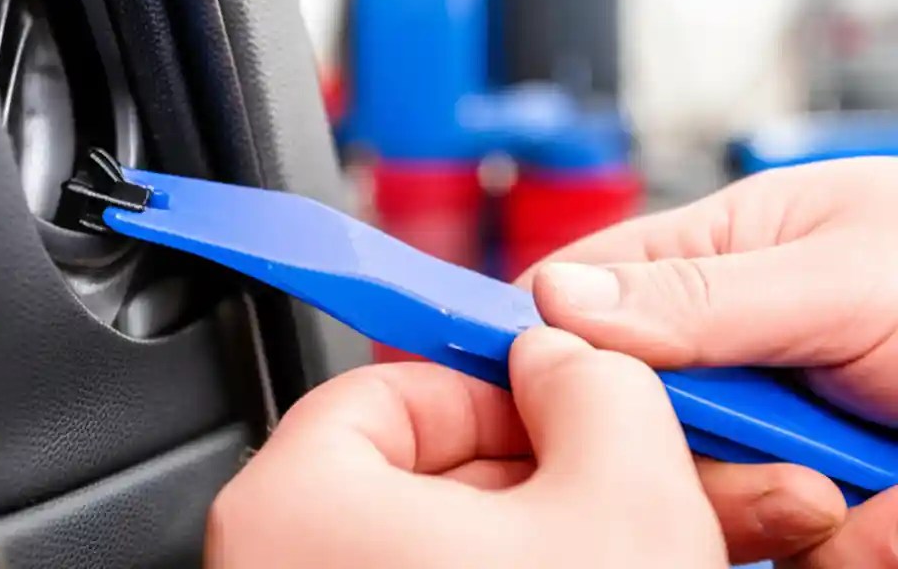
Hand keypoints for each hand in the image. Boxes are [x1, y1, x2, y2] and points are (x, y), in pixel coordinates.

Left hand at [206, 327, 727, 567]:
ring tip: (628, 549)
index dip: (506, 388)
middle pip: (423, 472)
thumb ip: (596, 386)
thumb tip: (569, 355)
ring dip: (546, 533)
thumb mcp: (620, 500)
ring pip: (440, 544)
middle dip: (546, 472)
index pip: (392, 384)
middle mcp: (275, 560)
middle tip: (629, 490)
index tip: (570, 407)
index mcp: (293, 501)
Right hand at [520, 157, 897, 566]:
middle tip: (756, 448)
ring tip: (839, 481)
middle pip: (617, 411)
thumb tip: (560, 298)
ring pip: (678, 487)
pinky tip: (854, 507)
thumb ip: (702, 293)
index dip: (537, 340)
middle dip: (665, 441)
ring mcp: (756, 436)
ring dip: (744, 496)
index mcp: (709, 262)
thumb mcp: (846, 273)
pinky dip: (805, 536)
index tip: (522, 383)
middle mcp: (717, 356)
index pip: (578, 295)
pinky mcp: (800, 511)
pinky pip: (754, 539)